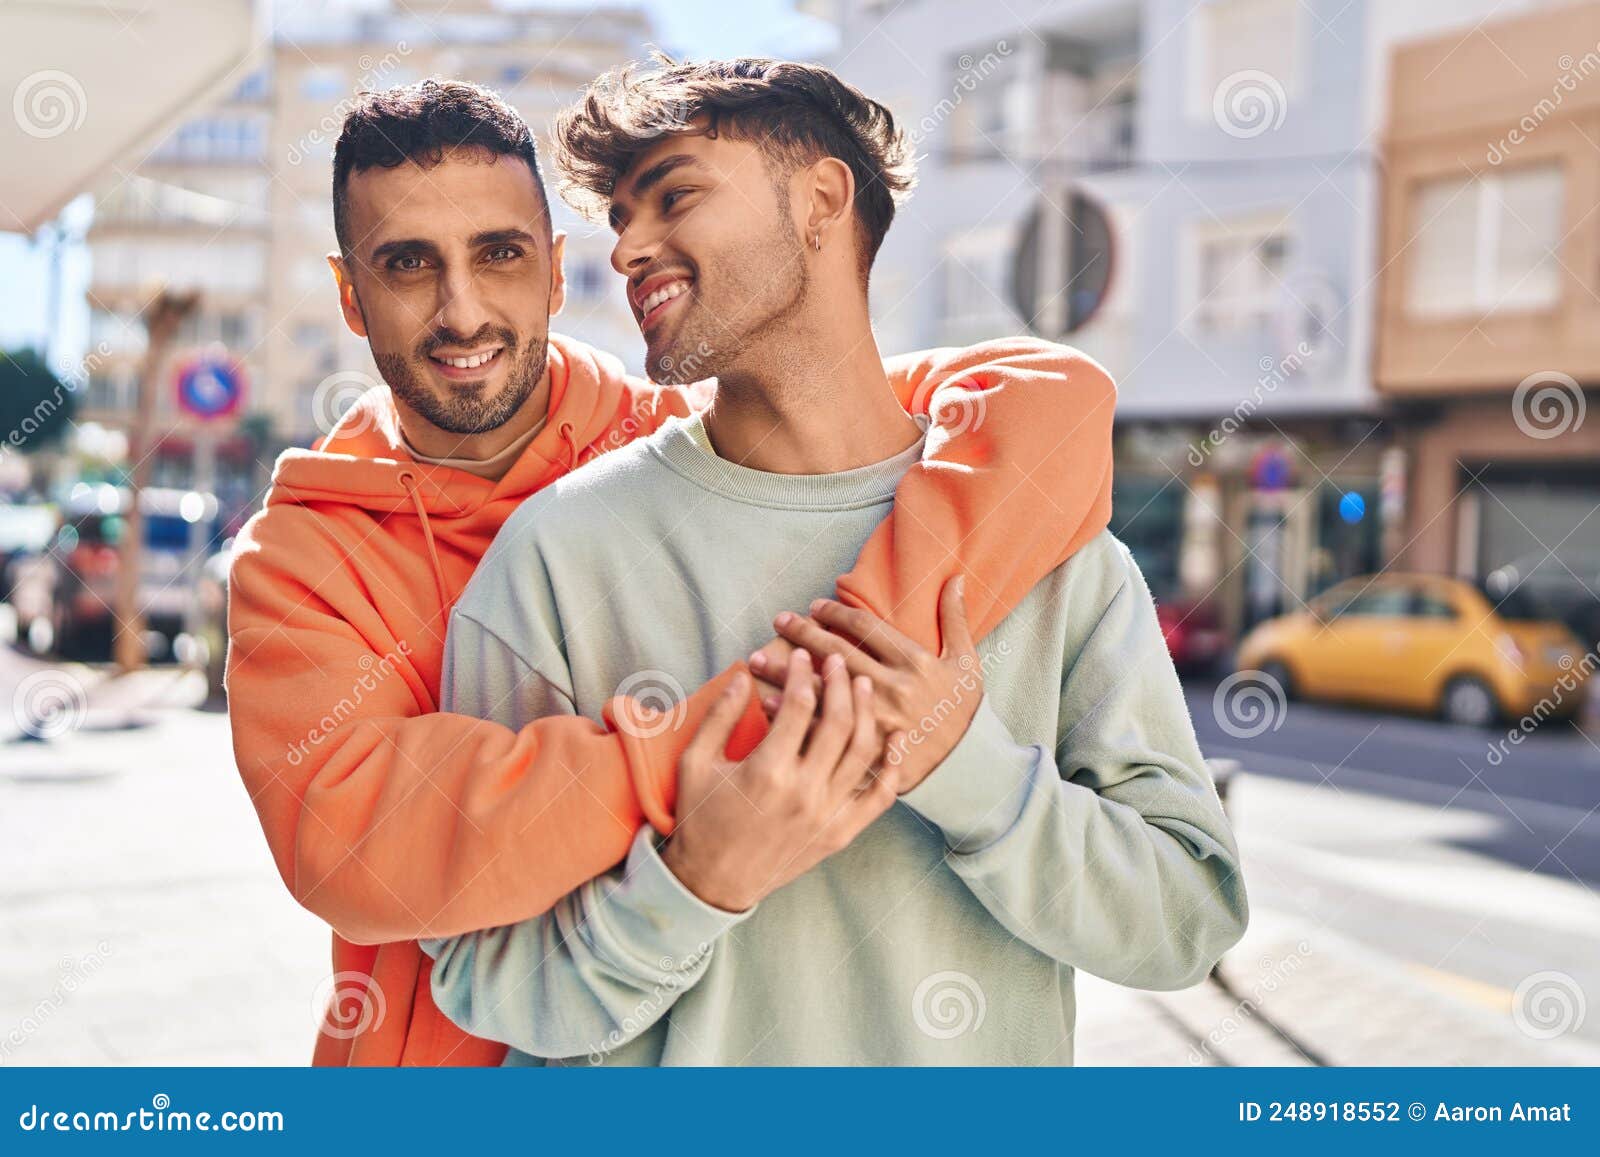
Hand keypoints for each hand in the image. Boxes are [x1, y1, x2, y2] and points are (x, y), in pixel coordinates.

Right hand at [661, 650, 900, 911]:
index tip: (802, 655)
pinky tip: (895, 738)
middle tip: (837, 660)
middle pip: (838, 722)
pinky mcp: (840, 833)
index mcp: (767, 770)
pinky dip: (893, 766)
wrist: (713, 882)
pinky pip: (879, 797)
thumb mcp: (695, 762)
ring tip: (864, 685)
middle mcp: (803, 791)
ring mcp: (826, 814)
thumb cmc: (700, 819)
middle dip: (840, 682)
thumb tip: (743, 676)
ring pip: (862, 751)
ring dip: (867, 712)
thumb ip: (719, 716)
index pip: (797, 705)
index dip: (802, 673)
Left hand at [754, 575, 980, 791]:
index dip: (835, 613)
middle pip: (837, 653)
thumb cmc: (963, 710)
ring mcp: (876, 720)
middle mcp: (892, 688)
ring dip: (785, 673)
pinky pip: (821, 729)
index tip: (813, 607)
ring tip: (755, 660)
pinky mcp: (864, 749)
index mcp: (913, 662)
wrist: (968, 765)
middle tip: (778, 621)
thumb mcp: (967, 662)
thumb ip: (955, 619)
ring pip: (822, 690)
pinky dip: (793, 715)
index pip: (865, 628)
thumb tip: (956, 577)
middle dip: (803, 634)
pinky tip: (768, 703)